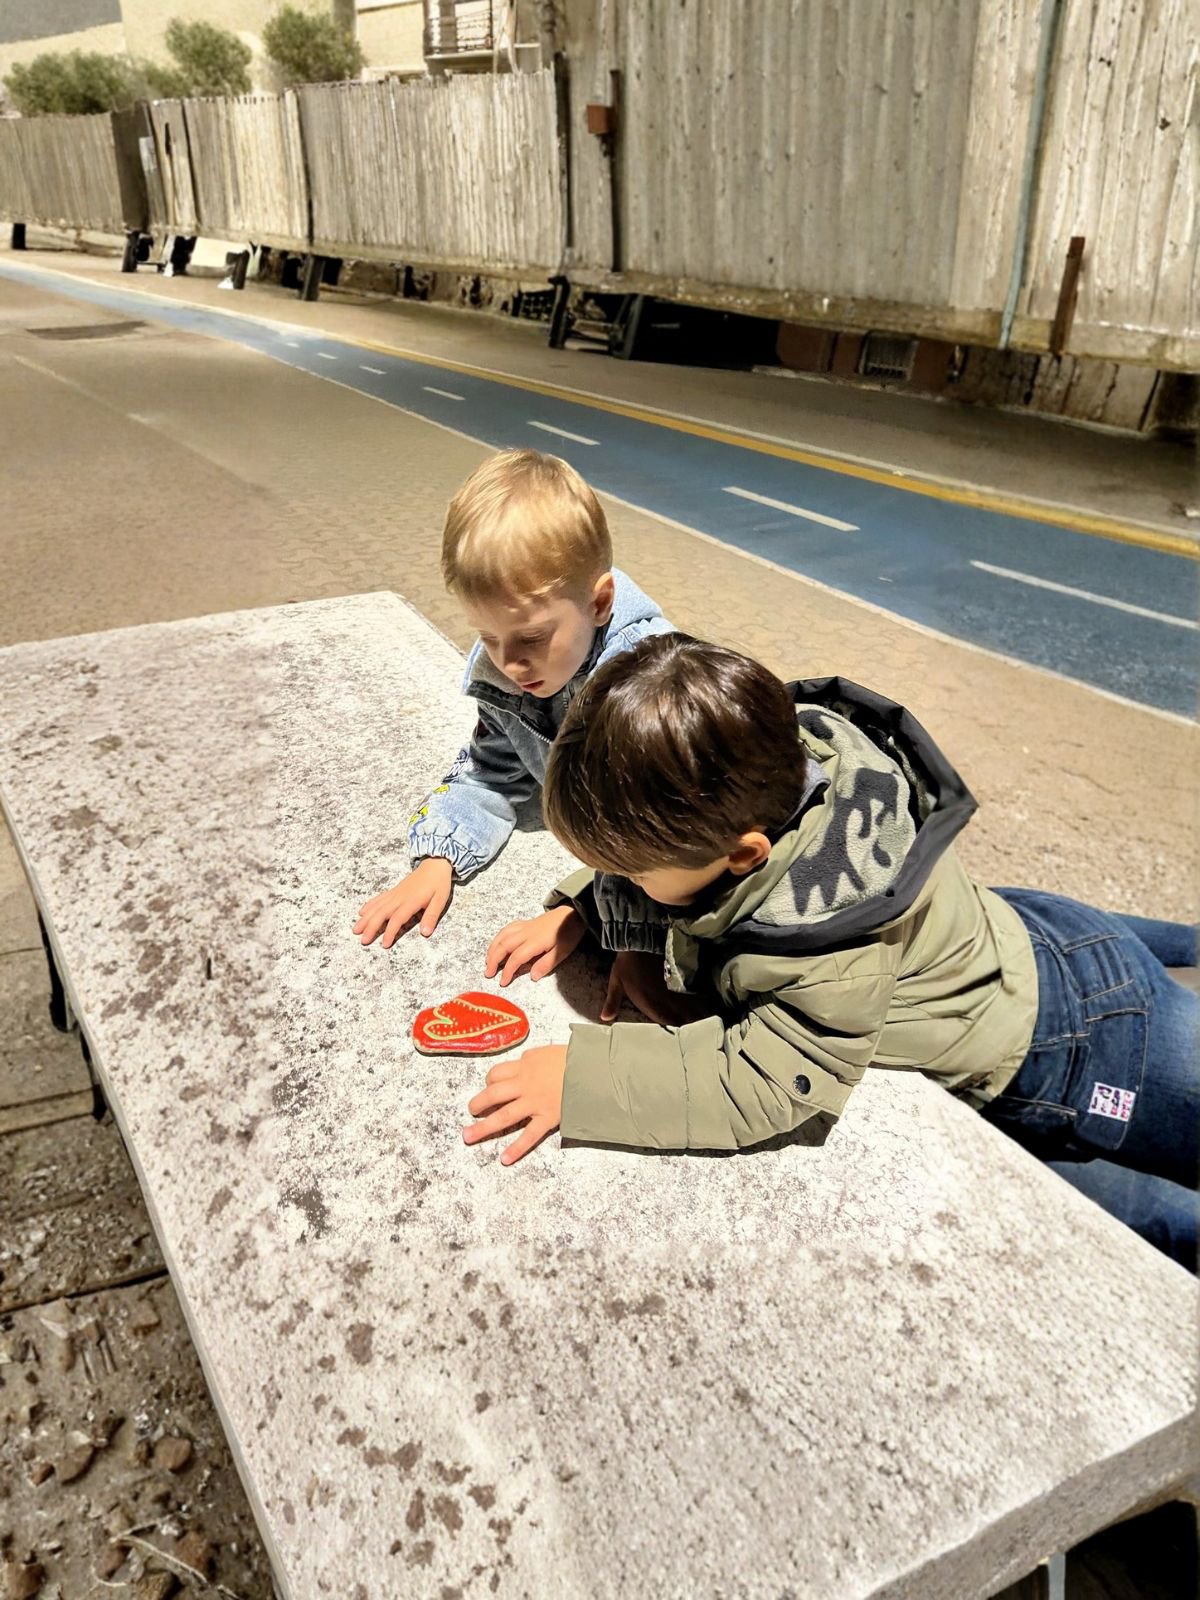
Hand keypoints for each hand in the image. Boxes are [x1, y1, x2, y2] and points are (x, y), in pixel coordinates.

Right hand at [353, 858, 453, 946]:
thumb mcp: (440, 901)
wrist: (434, 864)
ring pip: (377, 907)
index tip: (384, 945)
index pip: (397, 919)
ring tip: (355, 930)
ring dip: (365, 918)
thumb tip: (425, 933)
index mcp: (411, 901)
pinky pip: (379, 899)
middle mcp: (400, 897)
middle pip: (381, 913)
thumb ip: (431, 917)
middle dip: (371, 927)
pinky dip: (369, 906)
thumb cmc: (439, 884)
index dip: (390, 932)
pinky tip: (361, 912)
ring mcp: (395, 894)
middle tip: (363, 941)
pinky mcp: (394, 891)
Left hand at [463, 1045, 567, 1165]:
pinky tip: (504, 1158)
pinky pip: (529, 1135)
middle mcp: (526, 1083)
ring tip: (469, 1135)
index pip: (498, 1072)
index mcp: (526, 1064)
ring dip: (483, 1127)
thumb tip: (529, 1064)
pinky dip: (516, 1149)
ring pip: (503, 1116)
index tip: (490, 1086)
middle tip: (471, 1109)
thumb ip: (537, 1061)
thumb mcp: (551, 1052)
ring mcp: (535, 1102)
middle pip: (493, 1093)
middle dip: (478, 1103)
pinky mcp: (548, 1117)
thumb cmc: (578, 1057)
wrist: (595, 1069)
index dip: (490, 1081)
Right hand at [485, 906, 585, 986]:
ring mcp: (524, 926)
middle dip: (493, 960)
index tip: (503, 982)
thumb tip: (532, 976)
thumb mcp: (562, 952)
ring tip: (488, 961)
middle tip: (488, 973)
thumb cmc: (568, 933)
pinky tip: (497, 944)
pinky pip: (506, 929)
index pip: (516, 958)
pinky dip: (498, 938)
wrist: (573, 913)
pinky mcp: (525, 923)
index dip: (507, 971)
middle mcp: (525, 933)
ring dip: (492, 949)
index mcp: (535, 942)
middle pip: (503, 945)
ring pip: (502, 936)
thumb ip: (546, 964)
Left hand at [601, 951, 712, 1025]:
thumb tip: (604, 1018)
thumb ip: (612, 1002)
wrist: (639, 941)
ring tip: (708, 1024)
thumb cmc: (626, 964)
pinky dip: (698, 1000)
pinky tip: (706, 1004)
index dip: (675, 1031)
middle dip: (691, 1026)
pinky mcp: (677, 978)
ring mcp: (672, 988)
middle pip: (681, 1016)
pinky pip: (690, 993)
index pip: (665, 1022)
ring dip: (697, 1014)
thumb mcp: (616, 983)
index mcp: (648, 1002)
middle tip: (701, 1036)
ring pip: (689, 1006)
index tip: (684, 1040)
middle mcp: (663, 998)